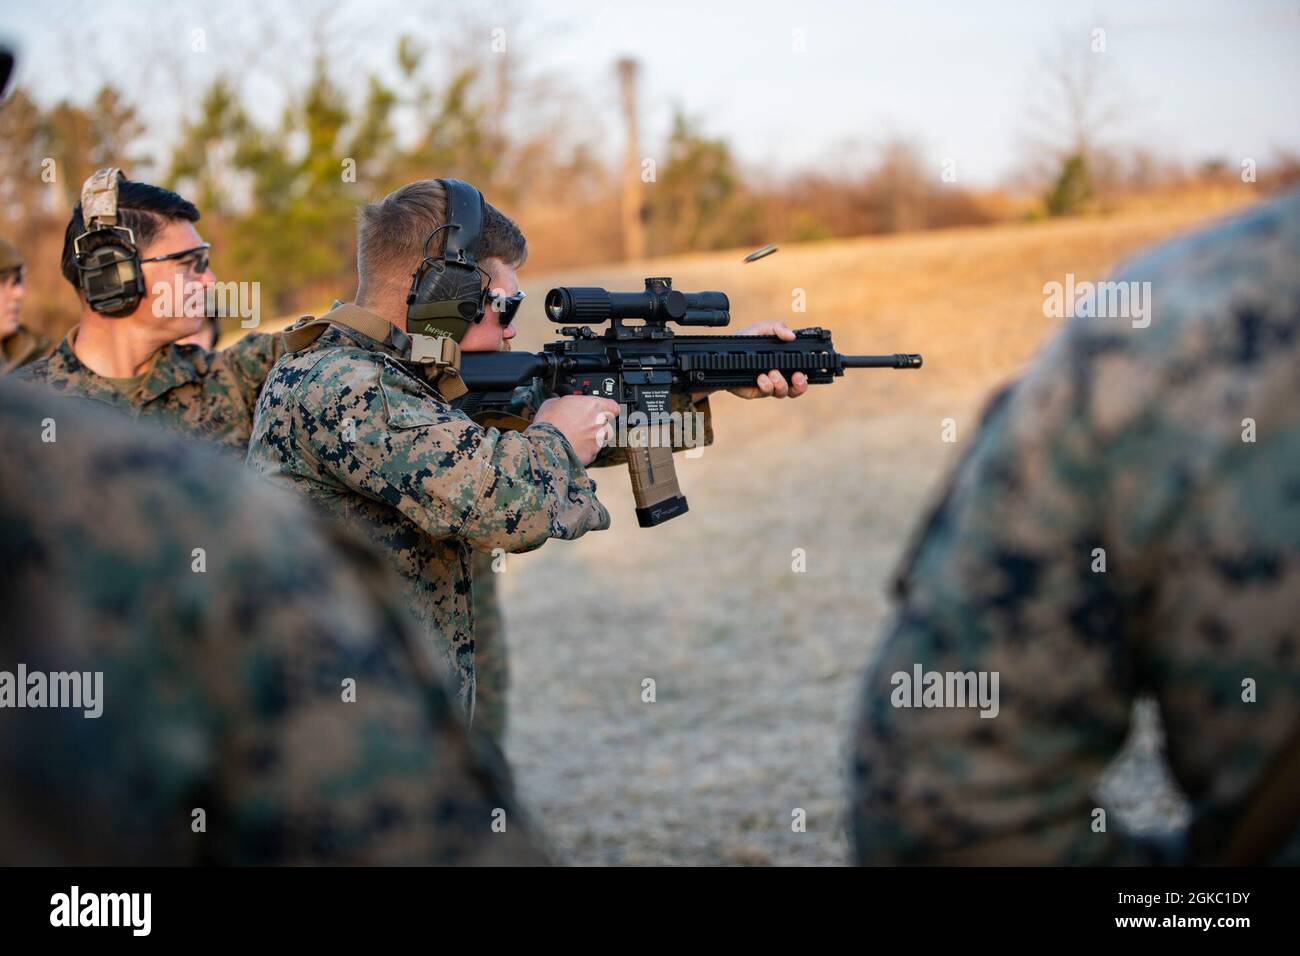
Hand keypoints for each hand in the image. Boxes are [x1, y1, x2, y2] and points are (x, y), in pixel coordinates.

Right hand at [534, 396, 620, 465]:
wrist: (545, 443)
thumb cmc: (549, 422)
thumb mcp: (554, 402)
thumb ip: (565, 402)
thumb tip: (561, 404)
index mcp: (593, 406)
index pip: (613, 406)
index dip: (609, 409)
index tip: (604, 411)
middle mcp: (599, 422)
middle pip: (607, 423)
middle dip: (597, 424)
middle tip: (582, 425)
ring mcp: (597, 440)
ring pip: (601, 438)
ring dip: (592, 438)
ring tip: (576, 438)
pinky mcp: (592, 454)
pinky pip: (592, 451)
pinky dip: (585, 450)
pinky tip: (573, 447)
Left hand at [692, 320, 809, 400]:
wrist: (724, 355)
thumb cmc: (745, 340)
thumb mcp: (761, 328)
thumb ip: (777, 327)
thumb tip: (792, 336)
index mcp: (785, 359)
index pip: (803, 366)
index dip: (812, 368)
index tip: (815, 364)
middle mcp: (781, 373)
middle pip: (800, 386)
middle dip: (802, 384)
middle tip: (797, 375)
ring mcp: (771, 384)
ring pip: (786, 392)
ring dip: (782, 383)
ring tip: (773, 373)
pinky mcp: (759, 391)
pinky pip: (768, 392)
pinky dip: (767, 385)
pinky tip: (761, 377)